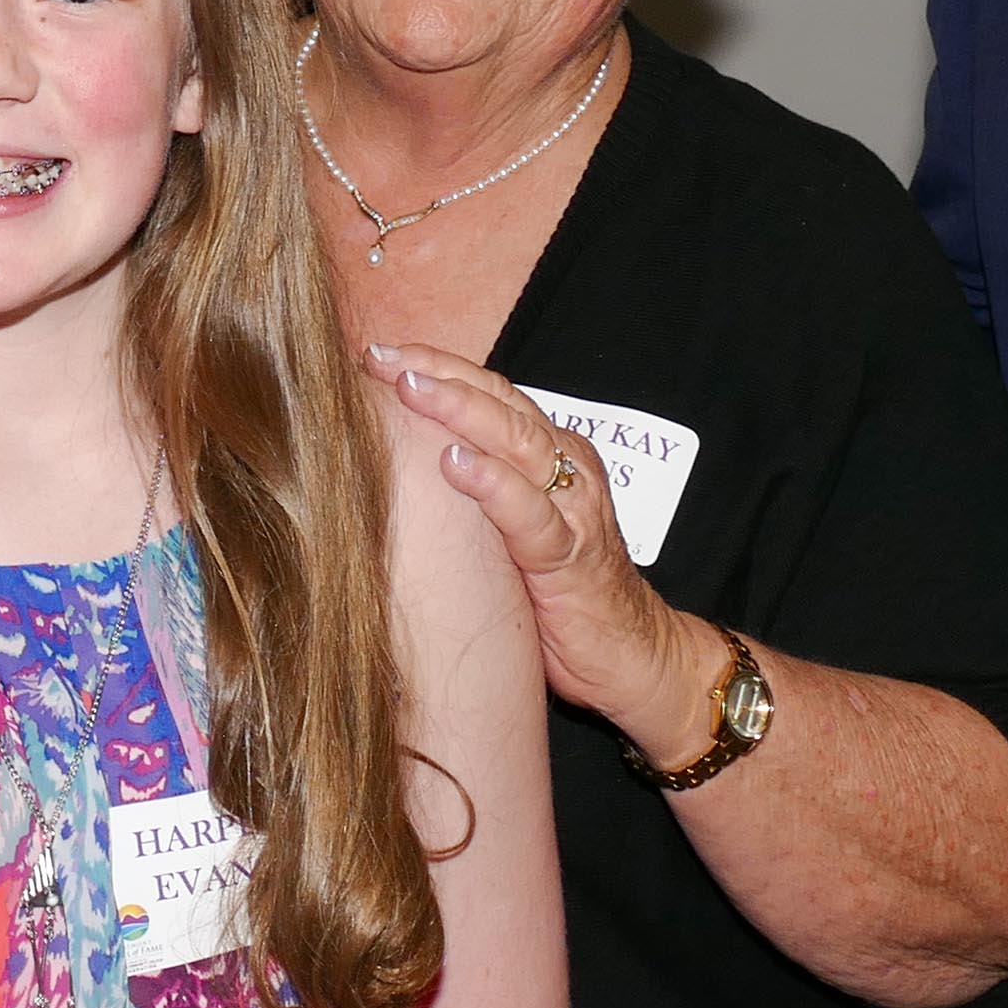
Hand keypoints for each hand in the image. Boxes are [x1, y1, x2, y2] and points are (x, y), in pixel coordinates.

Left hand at [367, 345, 693, 736]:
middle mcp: (564, 469)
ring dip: (461, 411)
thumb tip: (396, 464)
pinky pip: (531, 514)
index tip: (374, 351)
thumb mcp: (510, 527)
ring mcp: (572, 510)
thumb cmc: (559, 591)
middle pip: (499, 402)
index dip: (435, 366)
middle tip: (380, 356)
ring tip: (410, 388)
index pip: (489, 393)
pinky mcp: (571, 558)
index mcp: (547, 454)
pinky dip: (494, 485)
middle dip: (438, 373)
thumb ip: (475, 490)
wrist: (633, 655)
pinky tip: (457, 465)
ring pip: (517, 442)